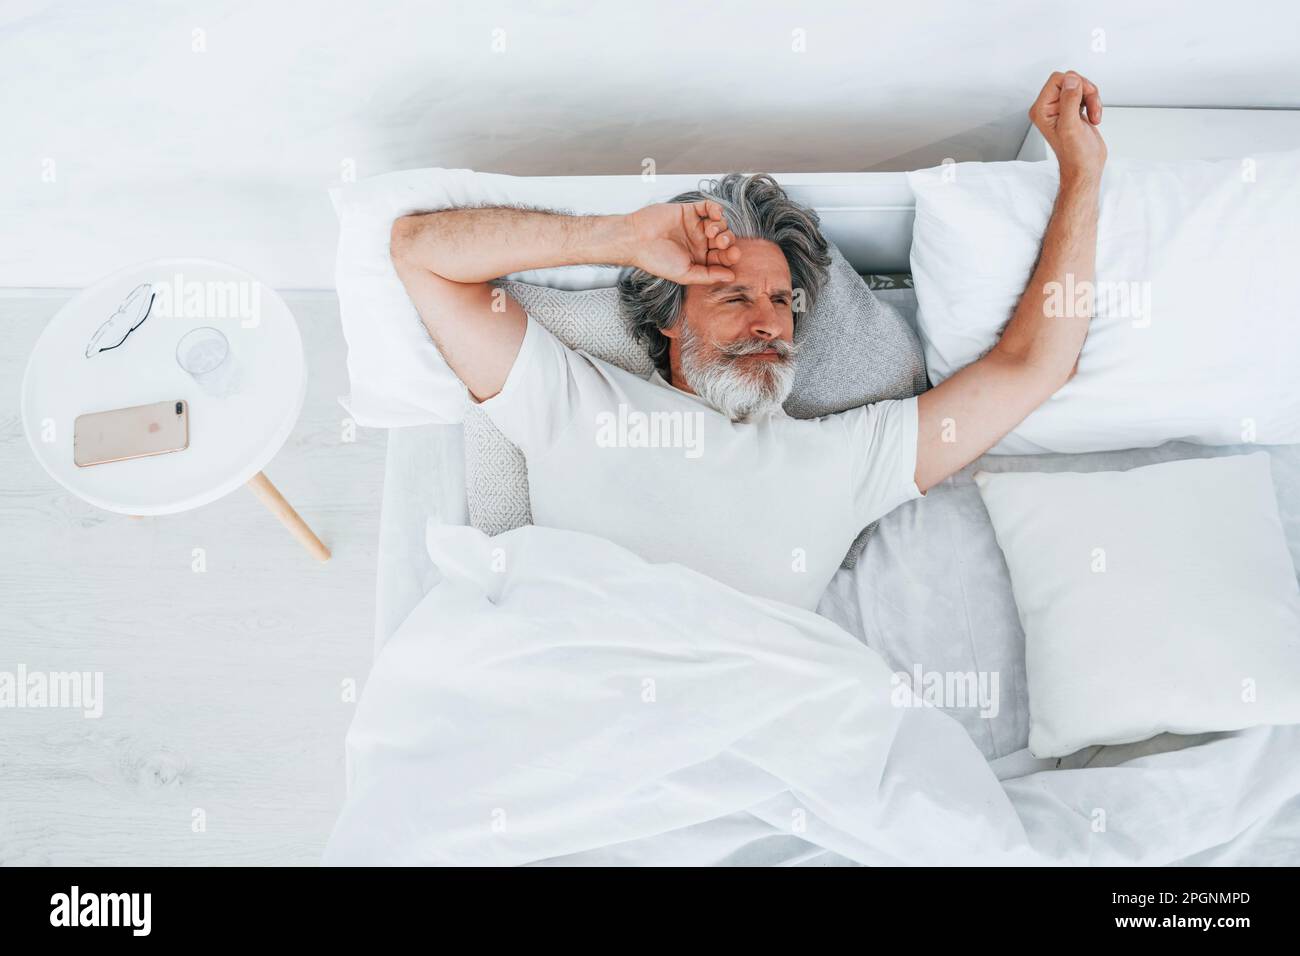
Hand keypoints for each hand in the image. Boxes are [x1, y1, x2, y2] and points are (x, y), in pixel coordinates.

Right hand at [625, 200, 741, 283]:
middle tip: (722, 243)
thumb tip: (731, 276)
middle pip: (724, 240)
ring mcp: (695, 226)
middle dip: (728, 241)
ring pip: (719, 224)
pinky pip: (709, 207)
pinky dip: (716, 209)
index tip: (733, 256)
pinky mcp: (689, 211)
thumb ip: (708, 276)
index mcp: (699, 259)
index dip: (730, 256)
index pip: (722, 257)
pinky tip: (715, 215)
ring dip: (721, 226)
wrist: (637, 240)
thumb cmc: (656, 259)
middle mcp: (699, 243)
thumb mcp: (685, 274)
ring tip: (711, 231)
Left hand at [1029, 70, 1106, 184]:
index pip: (1057, 79)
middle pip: (1070, 80)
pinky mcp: (1073, 110)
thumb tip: (1071, 79)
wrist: (1085, 167)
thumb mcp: (1071, 126)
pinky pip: (1085, 94)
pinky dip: (1093, 102)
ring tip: (1093, 115)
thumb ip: (1069, 100)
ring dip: (1092, 98)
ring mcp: (1061, 108)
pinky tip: (1093, 117)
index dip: (1074, 84)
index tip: (1082, 98)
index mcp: (1041, 110)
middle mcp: (1049, 107)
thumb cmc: (1075, 155)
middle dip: (1086, 91)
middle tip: (1090, 108)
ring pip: (1080, 86)